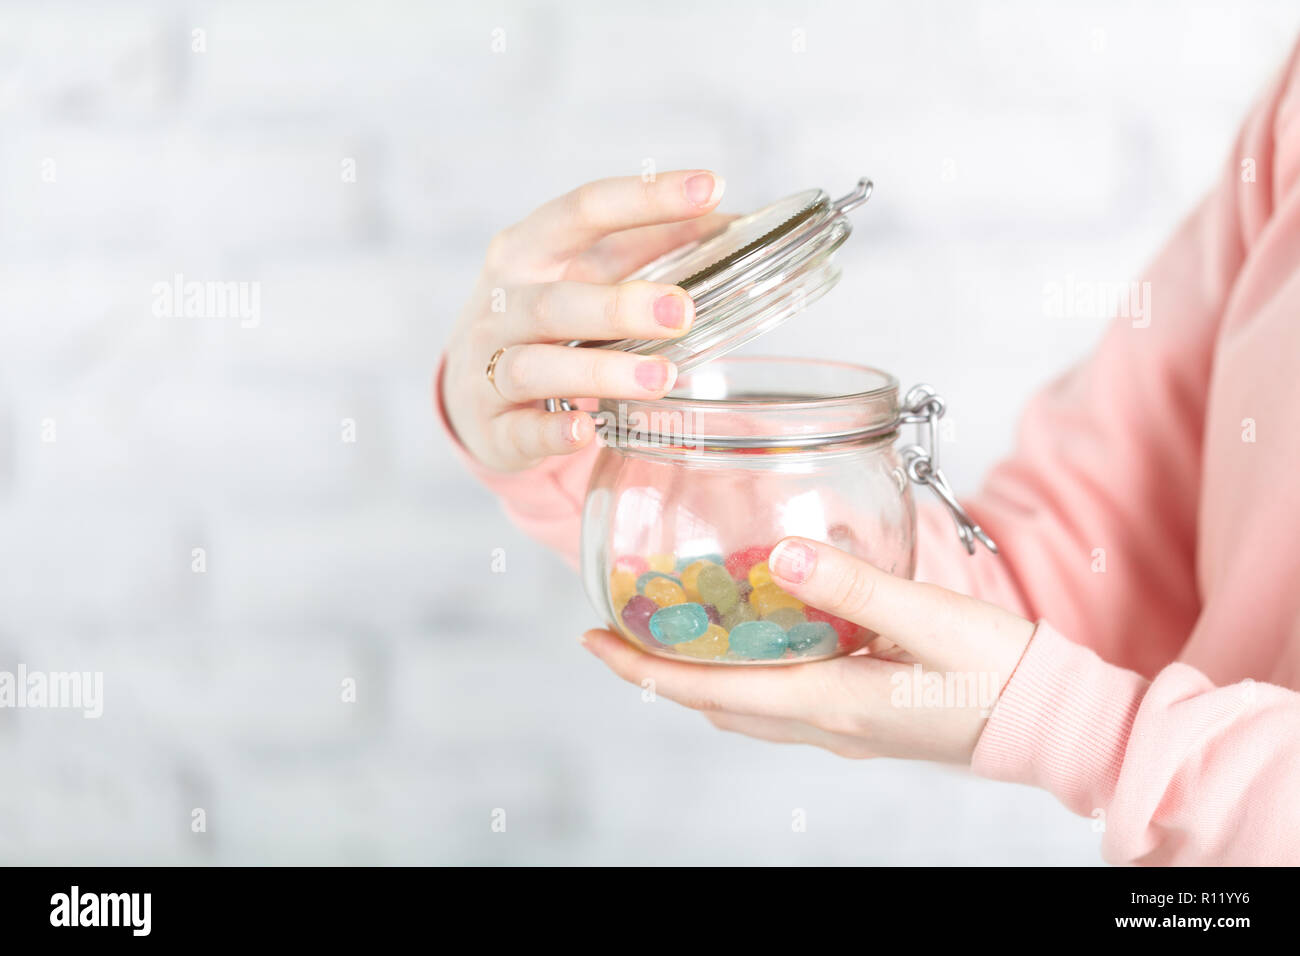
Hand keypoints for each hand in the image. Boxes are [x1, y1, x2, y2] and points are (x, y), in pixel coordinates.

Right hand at [440, 170, 727, 471]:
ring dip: (600, 370)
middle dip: (620, 305)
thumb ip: (647, 247)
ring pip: (534, 366)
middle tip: (683, 312)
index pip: (584, 211)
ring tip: (661, 377)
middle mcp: (502, 305)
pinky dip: (552, 432)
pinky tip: (587, 431)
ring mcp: (488, 368)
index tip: (708, 187)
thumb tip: (734, 223)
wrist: (470, 389)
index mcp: (529, 250)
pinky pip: (521, 430)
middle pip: (556, 301)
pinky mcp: (493, 428)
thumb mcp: (583, 273)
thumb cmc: (544, 319)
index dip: (645, 197)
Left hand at [581, 537, 1035, 762]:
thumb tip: (781, 556)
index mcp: (829, 701)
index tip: (594, 641)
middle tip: (616, 635)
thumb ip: (853, 589)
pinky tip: (759, 641)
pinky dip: (749, 677)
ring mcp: (845, 724)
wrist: (1053, 719)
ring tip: (673, 637)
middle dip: (659, 673)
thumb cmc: (999, 672)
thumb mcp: (928, 620)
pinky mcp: (866, 713)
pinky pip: (784, 700)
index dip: (646, 668)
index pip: (711, 691)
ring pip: (748, 707)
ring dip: (701, 678)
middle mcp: (826, 722)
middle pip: (717, 704)